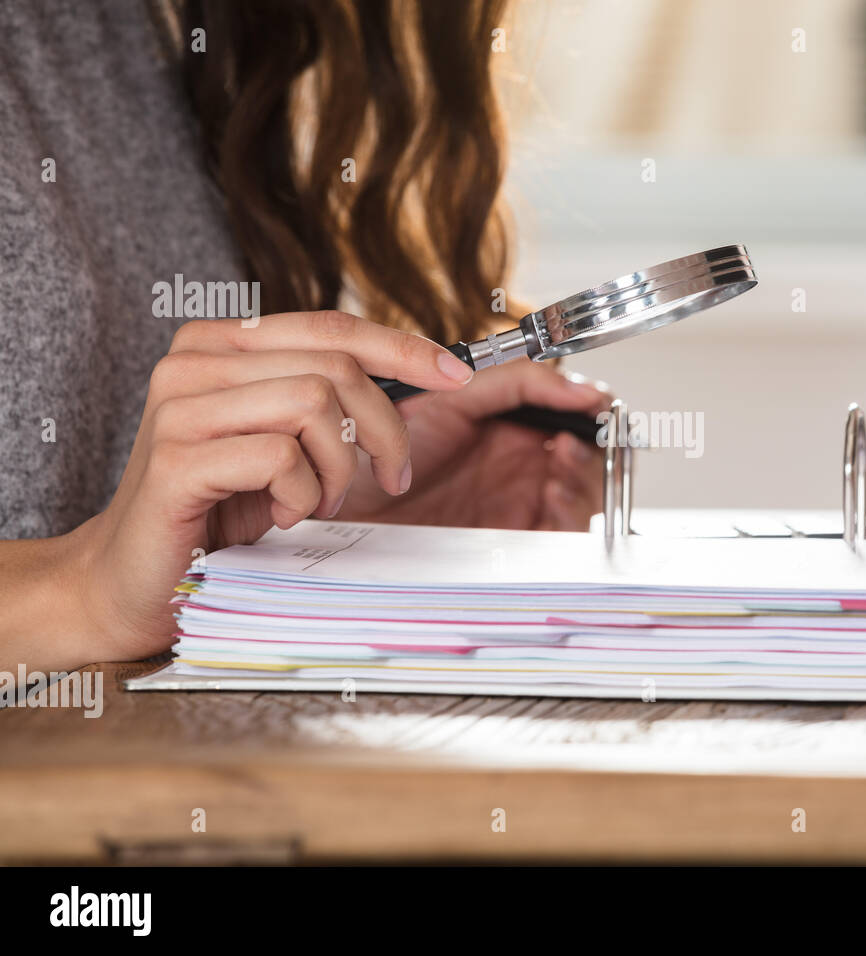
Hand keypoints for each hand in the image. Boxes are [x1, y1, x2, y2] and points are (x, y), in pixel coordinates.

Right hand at [60, 310, 472, 665]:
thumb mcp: (286, 443)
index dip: (404, 347)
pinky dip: (301, 496)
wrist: (136, 577)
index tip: (456, 374)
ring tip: (316, 501)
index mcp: (222, 344)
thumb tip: (421, 372)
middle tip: (388, 478)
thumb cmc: (219, 510)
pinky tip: (278, 516)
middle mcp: (195, 360)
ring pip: (314, 404)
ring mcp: (181, 406)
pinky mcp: (178, 459)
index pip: (331, 327)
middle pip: (335, 366)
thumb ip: (329, 400)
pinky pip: (282, 458)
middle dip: (383, 428)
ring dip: (337, 467)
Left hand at [335, 360, 609, 530]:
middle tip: (584, 434)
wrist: (337, 497)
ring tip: (566, 458)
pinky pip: (562, 531)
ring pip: (583, 492)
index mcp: (508, 426)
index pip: (569, 413)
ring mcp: (518, 503)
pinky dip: (571, 510)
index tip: (593, 398)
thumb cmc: (374, 448)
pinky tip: (555, 491)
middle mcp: (519, 465)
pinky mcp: (511, 541)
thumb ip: (507, 380)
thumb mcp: (446, 399)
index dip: (588, 404)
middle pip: (587, 456)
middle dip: (596, 444)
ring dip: (586, 474)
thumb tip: (568, 381)